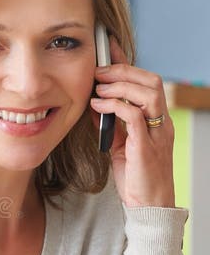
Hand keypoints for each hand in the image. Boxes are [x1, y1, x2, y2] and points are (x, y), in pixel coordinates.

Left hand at [90, 39, 174, 206]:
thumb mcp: (120, 145)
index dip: (126, 63)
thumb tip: (94, 103)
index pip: (145, 81)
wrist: (148, 207)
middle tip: (98, 71)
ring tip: (98, 87)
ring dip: (120, 85)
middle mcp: (160, 122)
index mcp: (156, 119)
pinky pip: (134, 115)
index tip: (107, 47)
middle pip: (150, 80)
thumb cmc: (135, 178)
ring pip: (148, 92)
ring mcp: (156, 133)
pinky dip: (114, 106)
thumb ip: (111, 123)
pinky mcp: (146, 146)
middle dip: (122, 70)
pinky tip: (97, 106)